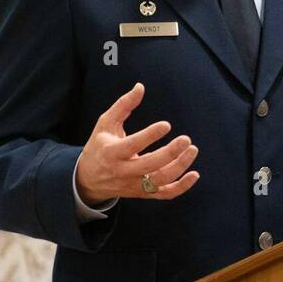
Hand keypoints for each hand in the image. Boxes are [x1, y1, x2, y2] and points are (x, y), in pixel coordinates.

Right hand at [75, 83, 199, 201]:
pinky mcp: (142, 193)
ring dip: (179, 167)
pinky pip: (164, 194)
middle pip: (149, 166)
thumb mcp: (105, 123)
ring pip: (159, 181)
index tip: (166, 124)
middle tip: (186, 139)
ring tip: (192, 150)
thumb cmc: (100, 145)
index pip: (132, 145)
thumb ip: (123, 105)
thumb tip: (141, 86)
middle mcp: (123, 171)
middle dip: (170, 154)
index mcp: (111, 152)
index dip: (150, 136)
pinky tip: (194, 174)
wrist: (88, 179)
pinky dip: (181, 187)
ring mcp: (133, 185)